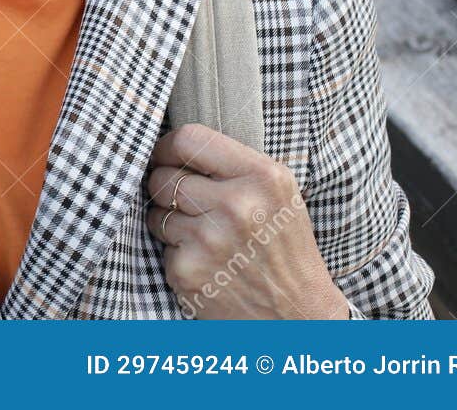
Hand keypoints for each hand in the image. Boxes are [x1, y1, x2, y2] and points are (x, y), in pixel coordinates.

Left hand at [146, 123, 351, 318]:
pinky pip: (161, 247)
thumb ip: (234, 165)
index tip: (166, 158)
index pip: (190, 139)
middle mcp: (238, 205)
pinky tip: (207, 265)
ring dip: (171, 223)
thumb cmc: (284, 248)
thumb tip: (175, 144)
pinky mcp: (189, 271)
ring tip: (207, 239)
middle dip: (168, 190)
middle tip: (192, 207)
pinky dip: (177, 255)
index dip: (168, 148)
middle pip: (165, 177)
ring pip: (157, 212)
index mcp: (263, 177)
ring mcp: (210, 240)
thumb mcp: (279, 194)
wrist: (299, 316)